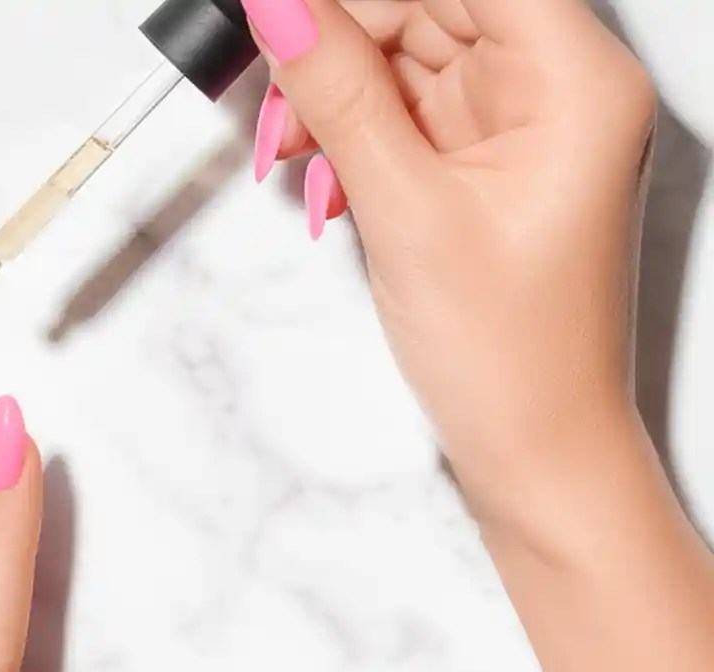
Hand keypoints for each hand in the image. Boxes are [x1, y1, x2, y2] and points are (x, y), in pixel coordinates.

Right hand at [244, 0, 655, 507]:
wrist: (531, 447)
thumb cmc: (515, 357)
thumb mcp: (408, 212)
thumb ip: (339, 97)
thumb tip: (283, 9)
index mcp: (577, 84)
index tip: (291, 7)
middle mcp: (557, 91)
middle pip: (432, 6)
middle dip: (340, 44)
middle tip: (273, 88)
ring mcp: (516, 124)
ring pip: (404, 53)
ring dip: (334, 94)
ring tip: (291, 147)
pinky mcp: (479, 157)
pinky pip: (400, 106)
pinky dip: (349, 129)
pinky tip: (320, 166)